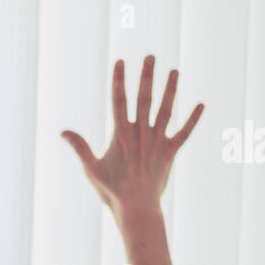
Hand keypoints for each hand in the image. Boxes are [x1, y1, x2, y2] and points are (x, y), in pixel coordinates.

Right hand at [61, 56, 203, 215]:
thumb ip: (80, 147)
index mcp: (120, 135)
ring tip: (174, 70)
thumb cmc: (111, 191)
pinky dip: (193, 119)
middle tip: (151, 56)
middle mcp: (140, 134)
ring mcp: (157, 142)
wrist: (136, 209)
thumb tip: (64, 131)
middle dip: (147, 76)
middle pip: (144, 99)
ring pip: (166, 110)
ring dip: (171, 89)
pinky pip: (184, 133)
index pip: (119, 101)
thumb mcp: (91, 168)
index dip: (119, 80)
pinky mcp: (170, 153)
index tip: (120, 61)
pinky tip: (201, 104)